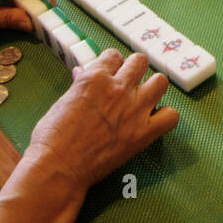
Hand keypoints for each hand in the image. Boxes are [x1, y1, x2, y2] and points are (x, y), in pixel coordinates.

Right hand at [24, 50, 178, 191]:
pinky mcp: (143, 133)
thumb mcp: (63, 101)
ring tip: (143, 100)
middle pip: (140, 61)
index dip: (112, 66)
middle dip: (134, 71)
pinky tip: (153, 121)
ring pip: (161, 82)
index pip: (114, 55)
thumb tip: (81, 73)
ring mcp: (134, 109)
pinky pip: (171, 116)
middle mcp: (117, 88)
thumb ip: (79, 85)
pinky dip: (165, 117)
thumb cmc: (51, 137)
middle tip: (127, 86)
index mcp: (94, 77)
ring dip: (153, 88)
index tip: (110, 77)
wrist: (59, 167)